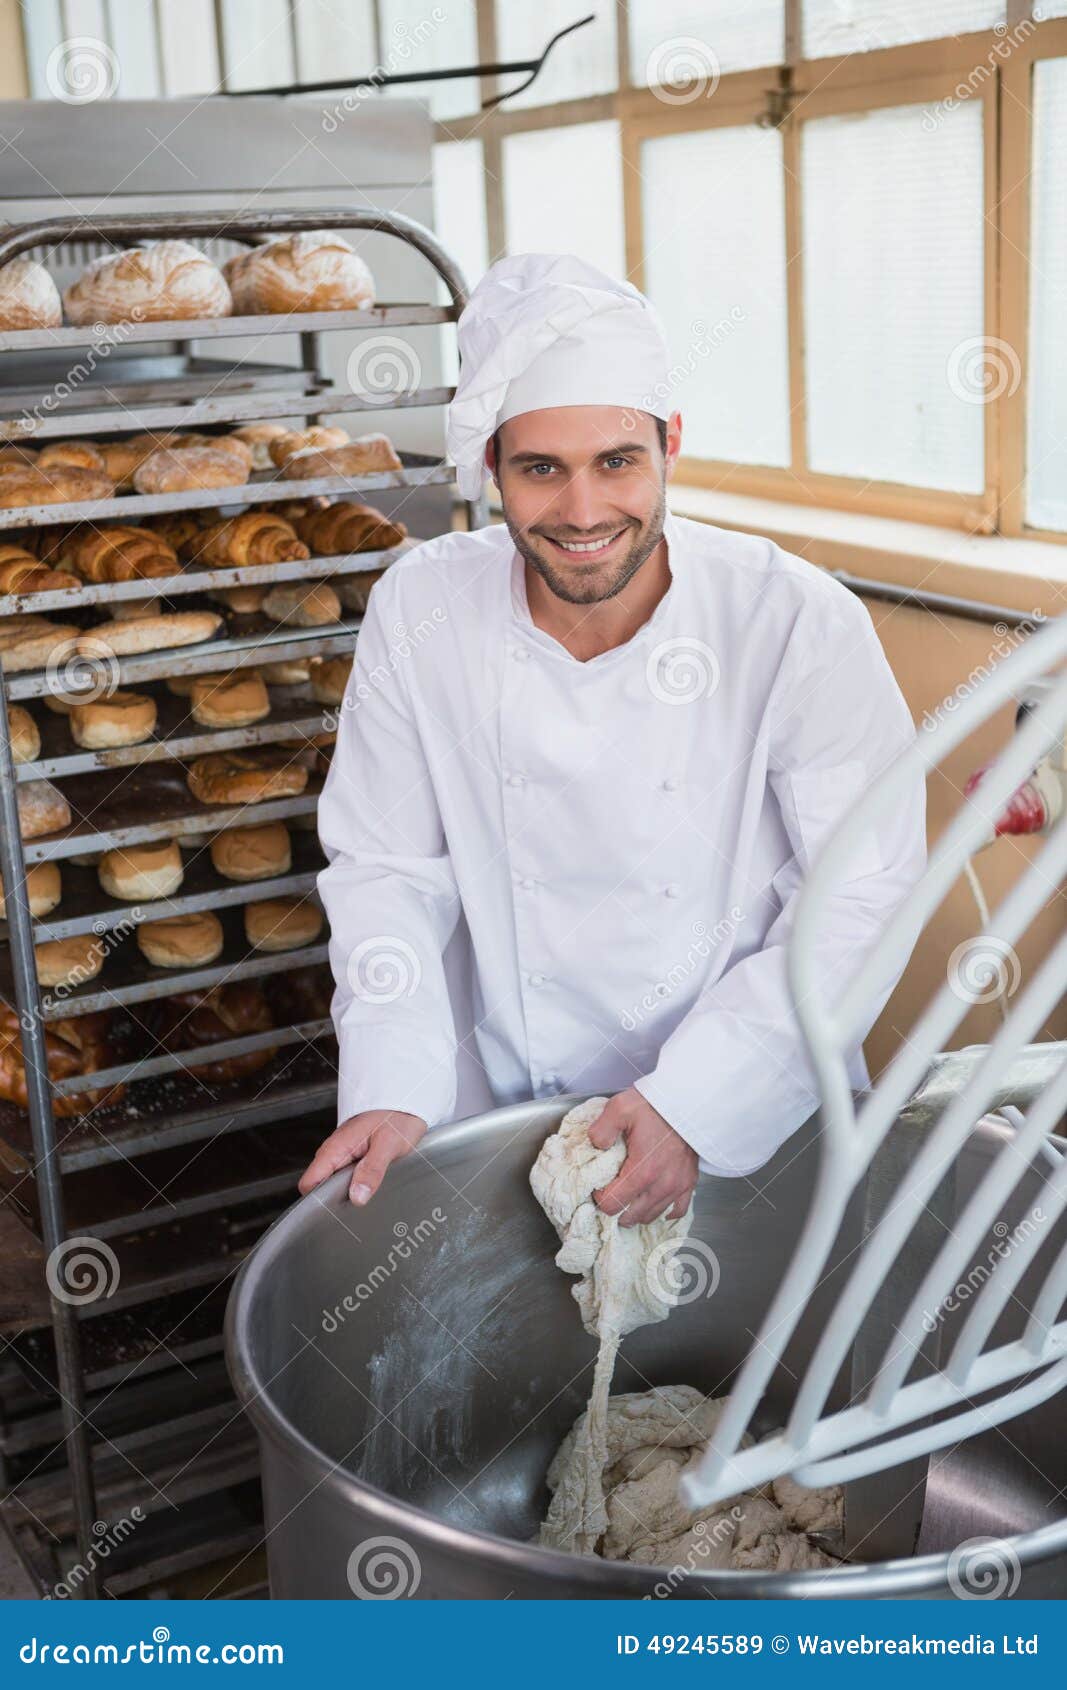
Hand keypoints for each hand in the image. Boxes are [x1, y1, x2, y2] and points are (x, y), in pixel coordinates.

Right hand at [297, 1109, 427, 1205]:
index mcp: (336, 1148)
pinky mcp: (354, 1155)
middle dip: (335, 1200)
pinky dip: (356, 1184)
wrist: (407, 1100)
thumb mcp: (388, 1145)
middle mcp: (335, 1151)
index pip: (309, 1183)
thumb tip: (357, 1197)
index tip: (336, 1211)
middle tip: (360, 1206)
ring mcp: (343, 1153)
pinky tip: (372, 1185)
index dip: (317, 1201)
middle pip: (319, 1186)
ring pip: (333, 1182)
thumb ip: (372, 1171)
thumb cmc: (398, 1116)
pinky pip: (346, 1176)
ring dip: (348, 1192)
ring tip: (370, 1194)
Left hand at [587, 1088, 697, 1226]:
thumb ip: (601, 1130)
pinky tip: (655, 1204)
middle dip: (616, 1209)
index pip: (613, 1204)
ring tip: (627, 1201)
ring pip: (651, 1215)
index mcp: (642, 1170)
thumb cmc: (657, 1104)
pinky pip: (678, 1210)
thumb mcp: (620, 1108)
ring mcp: (678, 1185)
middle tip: (610, 1195)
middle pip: (631, 1216)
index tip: (598, 1187)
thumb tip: (595, 1146)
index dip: (600, 1198)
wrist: (690, 1101)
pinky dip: (664, 1211)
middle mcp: (661, 1184)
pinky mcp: (689, 1182)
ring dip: (636, 1212)